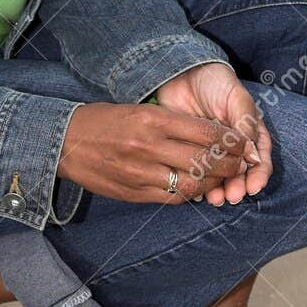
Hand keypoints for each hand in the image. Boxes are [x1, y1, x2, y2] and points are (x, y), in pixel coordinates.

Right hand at [56, 100, 251, 204]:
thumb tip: (209, 136)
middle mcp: (150, 146)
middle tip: (241, 163)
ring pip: (193, 183)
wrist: (65, 142)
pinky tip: (198, 188)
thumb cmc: (102, 121)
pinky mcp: (135, 192)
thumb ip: (172, 123)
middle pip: (205, 159)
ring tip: (222, 178)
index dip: (230, 140)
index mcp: (153, 119)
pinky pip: (173, 197)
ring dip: (213, 182)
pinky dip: (190, 194)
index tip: (242, 142)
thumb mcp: (138, 109)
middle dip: (229, 163)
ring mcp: (142, 172)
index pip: (206, 131)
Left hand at [152, 62, 272, 205]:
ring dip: (219, 190)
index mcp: (250, 134)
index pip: (260, 160)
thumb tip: (254, 156)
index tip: (253, 187)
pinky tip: (195, 192)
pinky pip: (196, 174)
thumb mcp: (236, 98)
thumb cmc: (215, 82)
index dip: (258, 175)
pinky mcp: (190, 154)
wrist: (181, 73)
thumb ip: (246, 124)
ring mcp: (211, 152)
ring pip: (218, 178)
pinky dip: (197, 185)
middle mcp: (232, 147)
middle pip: (240, 174)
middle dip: (238, 187)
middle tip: (232, 196)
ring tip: (214, 198)